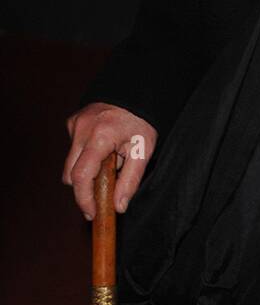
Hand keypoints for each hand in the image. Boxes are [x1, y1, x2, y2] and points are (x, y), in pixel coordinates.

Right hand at [63, 101, 157, 220]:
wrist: (136, 92)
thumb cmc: (141, 121)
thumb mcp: (143, 150)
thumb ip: (131, 180)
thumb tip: (118, 206)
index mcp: (100, 136)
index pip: (81, 177)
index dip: (84, 199)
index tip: (91, 212)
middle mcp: (82, 129)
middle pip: (70, 173)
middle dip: (84, 187)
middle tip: (103, 191)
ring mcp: (74, 124)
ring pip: (70, 162)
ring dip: (85, 169)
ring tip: (108, 163)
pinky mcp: (72, 122)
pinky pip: (73, 148)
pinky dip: (85, 155)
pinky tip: (103, 148)